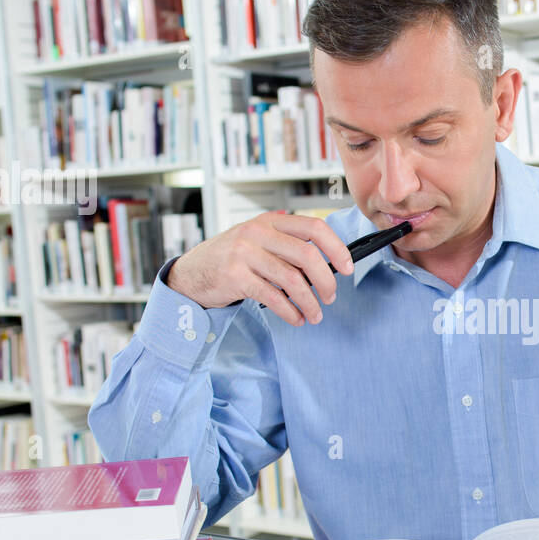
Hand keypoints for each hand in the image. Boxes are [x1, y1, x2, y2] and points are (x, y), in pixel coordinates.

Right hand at [166, 213, 353, 324]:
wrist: (191, 273)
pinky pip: (273, 297)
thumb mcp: (259, 241)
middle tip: (330, 297)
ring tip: (314, 315)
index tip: (347, 268)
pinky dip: (290, 312)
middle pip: (308, 256)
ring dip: (310, 302)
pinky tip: (296, 318)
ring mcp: (244, 253)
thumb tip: (328, 264)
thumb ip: (288, 246)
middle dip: (326, 281)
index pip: (314, 228)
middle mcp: (258, 233)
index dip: (336, 248)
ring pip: (293, 280)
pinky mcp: (235, 276)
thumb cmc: (231, 259)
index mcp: (270, 220)